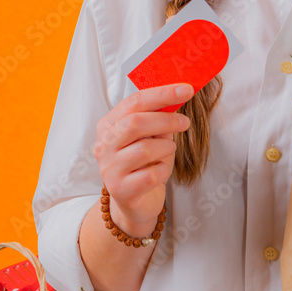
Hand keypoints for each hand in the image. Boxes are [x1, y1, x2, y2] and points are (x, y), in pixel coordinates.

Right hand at [92, 82, 193, 234]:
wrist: (136, 201)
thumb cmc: (144, 163)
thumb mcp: (150, 136)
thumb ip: (157, 117)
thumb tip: (179, 96)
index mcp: (108, 125)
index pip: (134, 102)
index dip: (162, 94)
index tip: (187, 89)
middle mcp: (104, 145)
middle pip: (135, 123)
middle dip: (166, 120)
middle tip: (184, 122)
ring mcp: (110, 168)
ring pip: (145, 149)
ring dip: (166, 148)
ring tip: (168, 150)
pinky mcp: (121, 190)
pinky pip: (151, 174)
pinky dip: (164, 170)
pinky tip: (161, 169)